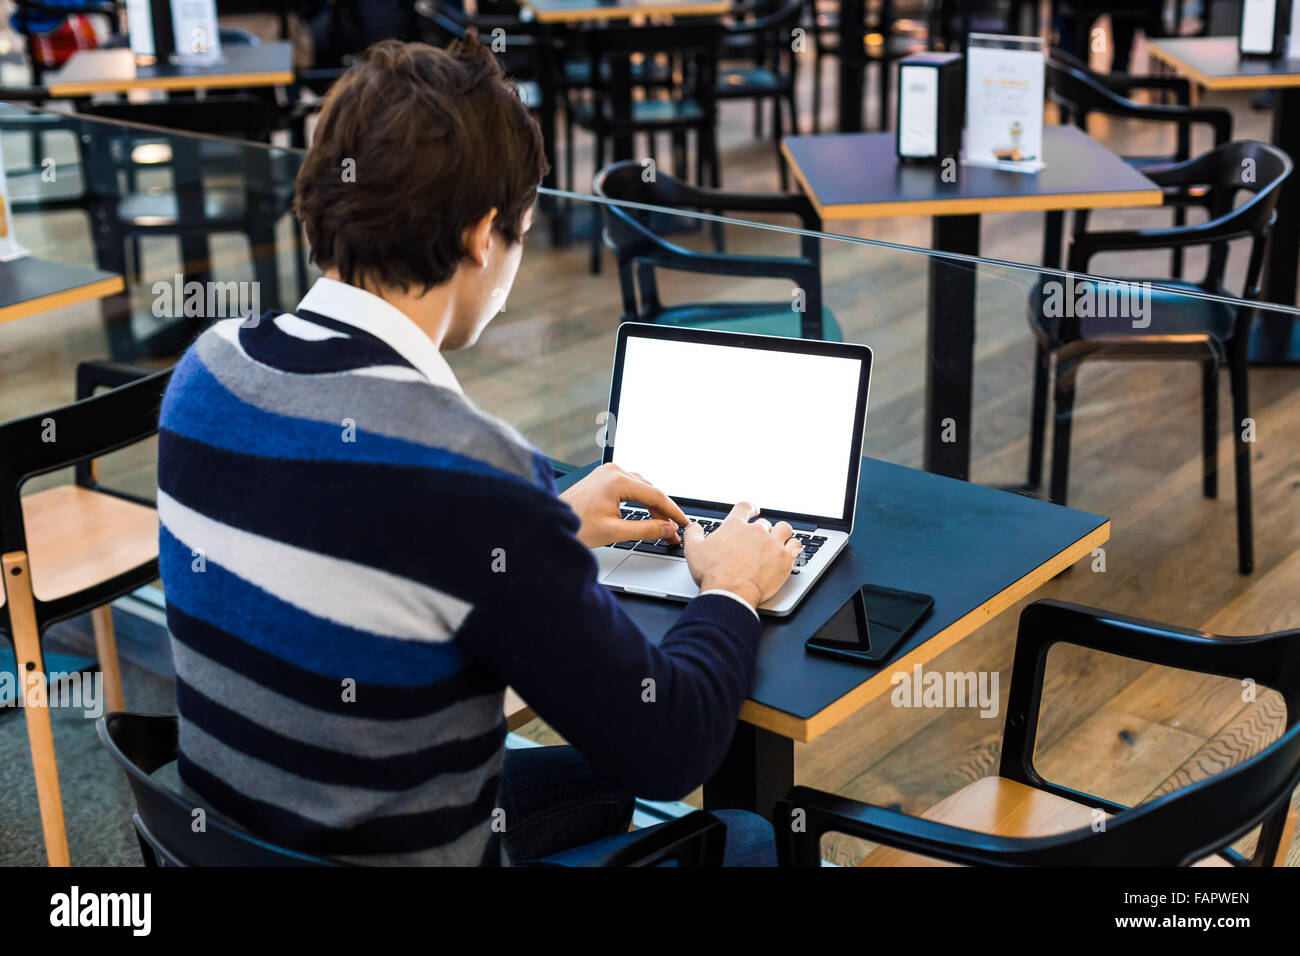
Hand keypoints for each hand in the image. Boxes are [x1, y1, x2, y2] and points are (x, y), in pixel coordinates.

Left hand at [559, 462, 687, 548]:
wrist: (549, 522)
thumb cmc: (575, 526)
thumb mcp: (615, 532)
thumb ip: (646, 530)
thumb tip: (668, 529)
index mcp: (617, 481)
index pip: (656, 496)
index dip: (674, 513)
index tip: (685, 525)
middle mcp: (613, 471)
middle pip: (650, 491)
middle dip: (664, 512)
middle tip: (674, 532)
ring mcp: (607, 473)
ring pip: (641, 488)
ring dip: (653, 506)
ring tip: (662, 526)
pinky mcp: (602, 478)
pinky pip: (630, 486)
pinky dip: (640, 500)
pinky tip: (646, 513)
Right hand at [683, 502, 800, 609]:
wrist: (730, 593)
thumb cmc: (712, 573)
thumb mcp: (693, 550)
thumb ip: (693, 533)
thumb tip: (693, 526)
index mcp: (735, 526)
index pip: (744, 507)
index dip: (750, 508)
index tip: (753, 510)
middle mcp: (756, 531)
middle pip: (764, 523)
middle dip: (761, 532)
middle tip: (758, 542)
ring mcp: (772, 544)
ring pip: (784, 529)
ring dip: (781, 534)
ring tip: (778, 541)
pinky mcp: (785, 559)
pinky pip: (796, 545)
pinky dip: (793, 547)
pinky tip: (790, 551)